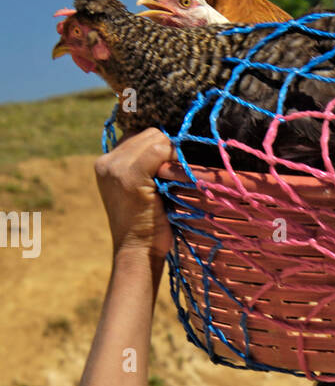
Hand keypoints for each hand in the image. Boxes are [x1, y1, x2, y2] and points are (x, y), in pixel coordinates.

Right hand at [94, 129, 175, 259]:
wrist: (137, 252)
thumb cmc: (147, 226)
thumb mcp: (142, 190)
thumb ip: (146, 167)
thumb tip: (172, 144)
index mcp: (106, 163)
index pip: (138, 135)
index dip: (160, 146)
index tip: (172, 164)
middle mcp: (107, 162)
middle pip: (148, 133)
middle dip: (167, 148)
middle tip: (176, 172)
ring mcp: (115, 167)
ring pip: (155, 138)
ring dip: (172, 154)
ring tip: (174, 178)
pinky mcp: (129, 176)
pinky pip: (159, 150)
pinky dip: (174, 159)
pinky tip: (176, 178)